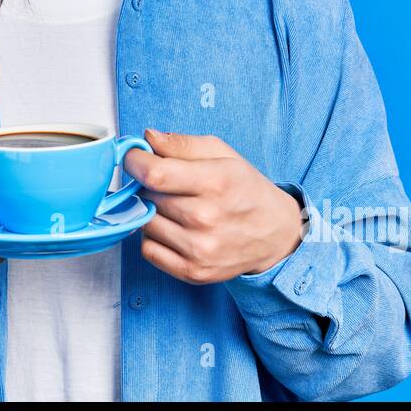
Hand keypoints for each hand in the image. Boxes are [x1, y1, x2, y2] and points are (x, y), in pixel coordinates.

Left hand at [123, 129, 305, 283]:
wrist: (275, 234)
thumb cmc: (245, 189)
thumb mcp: (222, 154)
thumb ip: (182, 144)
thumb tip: (147, 138)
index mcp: (215, 182)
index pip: (154, 174)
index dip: (135, 161)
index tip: (135, 157)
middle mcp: (206, 219)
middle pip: (147, 196)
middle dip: (148, 184)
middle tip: (166, 182)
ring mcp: (199, 249)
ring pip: (144, 223)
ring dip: (151, 211)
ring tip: (174, 206)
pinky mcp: (193, 272)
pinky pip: (148, 250)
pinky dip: (154, 237)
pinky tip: (174, 228)